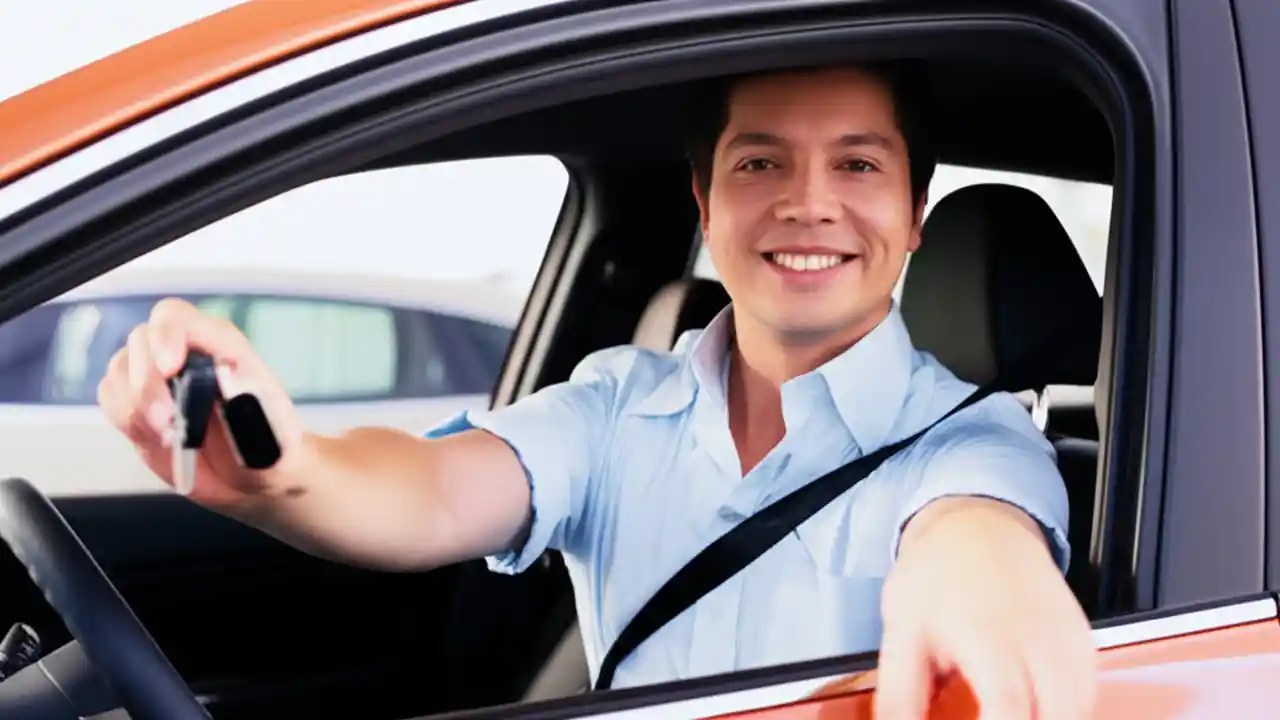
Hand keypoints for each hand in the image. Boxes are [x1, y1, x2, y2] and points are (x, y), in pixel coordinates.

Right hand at [97, 297, 306, 510]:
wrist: (255, 477)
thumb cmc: (271, 444)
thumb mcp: (274, 419)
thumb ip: (251, 395)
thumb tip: (226, 372)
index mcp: (220, 344)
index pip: (176, 317)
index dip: (167, 335)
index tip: (170, 368)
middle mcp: (184, 352)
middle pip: (141, 341)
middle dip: (148, 384)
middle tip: (167, 423)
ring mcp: (156, 376)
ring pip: (119, 371)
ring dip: (135, 407)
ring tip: (168, 438)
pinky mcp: (137, 404)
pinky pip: (111, 398)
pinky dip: (126, 420)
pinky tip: (157, 440)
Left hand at [874, 497, 1096, 718]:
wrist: (978, 524)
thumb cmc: (938, 575)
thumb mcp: (901, 631)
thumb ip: (901, 692)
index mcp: (989, 641)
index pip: (1010, 708)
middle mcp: (1038, 642)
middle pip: (1056, 714)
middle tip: (991, 718)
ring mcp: (1067, 641)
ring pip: (1076, 708)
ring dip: (1048, 717)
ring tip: (1004, 713)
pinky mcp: (1083, 640)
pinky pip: (1087, 692)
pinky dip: (1065, 709)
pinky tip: (1034, 708)